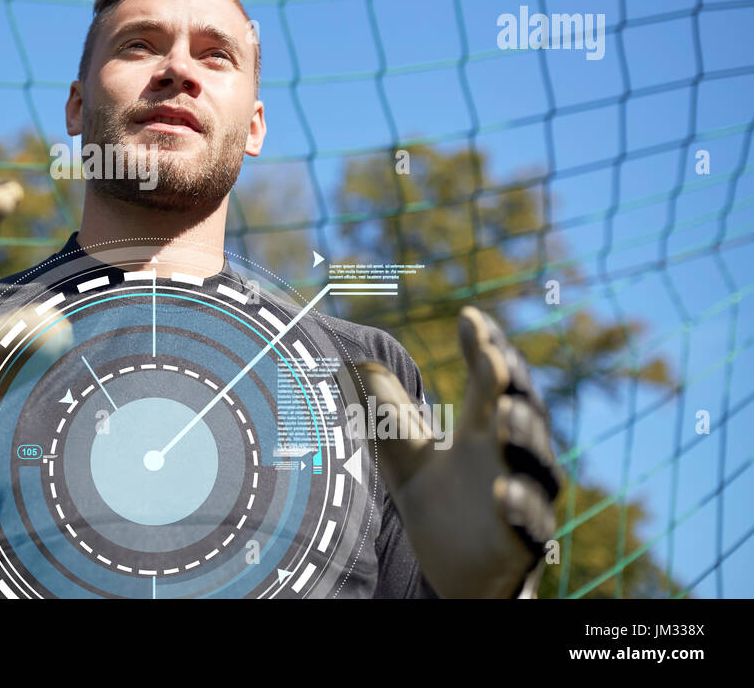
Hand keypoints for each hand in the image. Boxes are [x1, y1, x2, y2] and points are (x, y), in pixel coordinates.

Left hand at [352, 306, 561, 597]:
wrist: (450, 571)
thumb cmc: (438, 503)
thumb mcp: (403, 452)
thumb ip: (385, 411)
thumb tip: (351, 363)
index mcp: (487, 430)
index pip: (494, 380)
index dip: (486, 347)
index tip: (469, 317)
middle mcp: (512, 460)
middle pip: (526, 414)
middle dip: (513, 384)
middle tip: (492, 358)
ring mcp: (524, 502)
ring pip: (539, 469)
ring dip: (525, 437)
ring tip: (503, 412)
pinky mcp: (524, 547)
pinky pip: (534, 528)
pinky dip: (522, 509)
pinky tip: (503, 490)